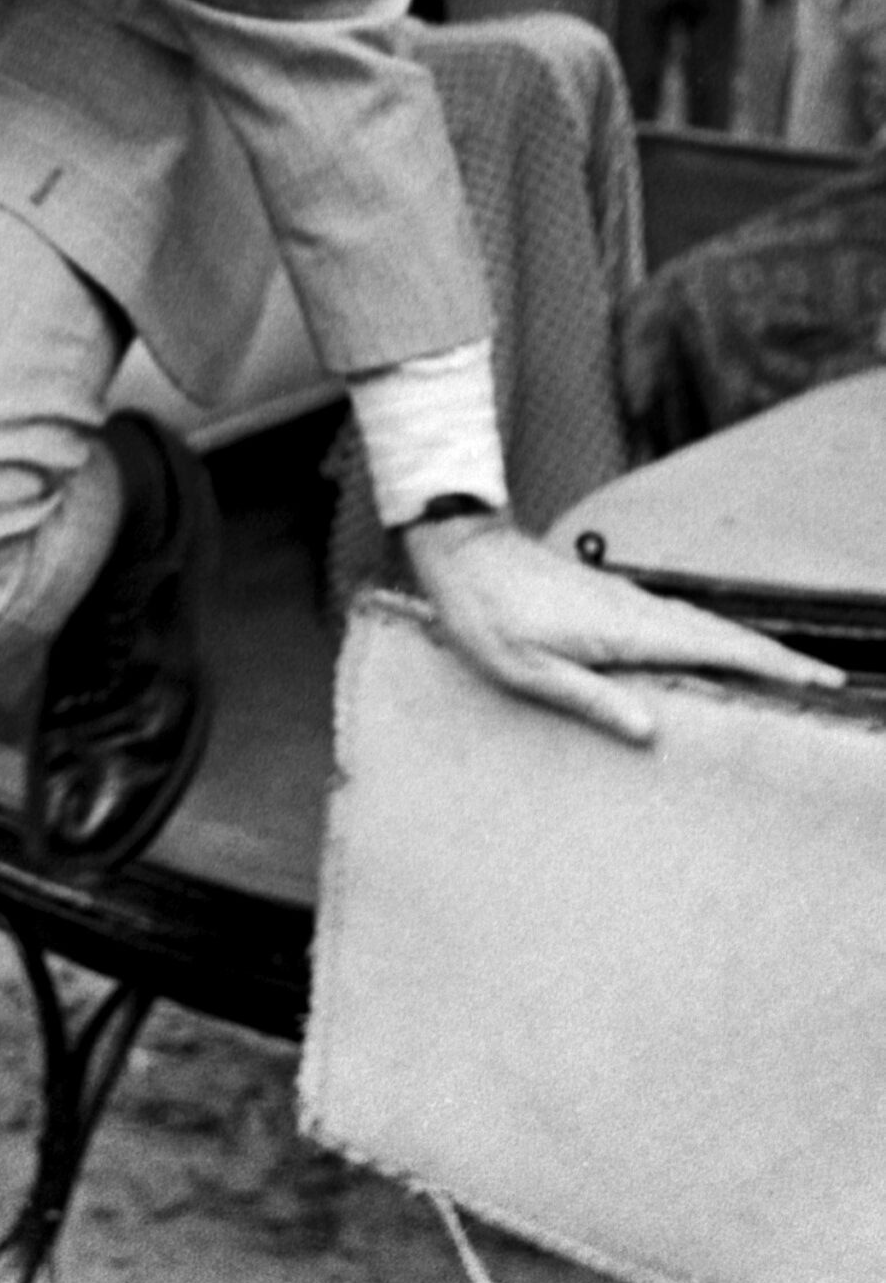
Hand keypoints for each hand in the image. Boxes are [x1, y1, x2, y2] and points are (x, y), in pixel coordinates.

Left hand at [405, 514, 843, 744]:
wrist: (460, 550)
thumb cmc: (484, 612)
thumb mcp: (524, 669)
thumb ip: (588, 698)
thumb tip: (649, 732)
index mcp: (622, 631)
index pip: (712, 649)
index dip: (767, 665)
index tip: (815, 679)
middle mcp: (632, 609)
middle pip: (719, 633)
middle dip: (773, 657)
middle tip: (823, 679)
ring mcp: (621, 598)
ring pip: (700, 623)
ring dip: (744, 644)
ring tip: (782, 668)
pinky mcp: (607, 595)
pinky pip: (675, 617)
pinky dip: (708, 632)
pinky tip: (710, 646)